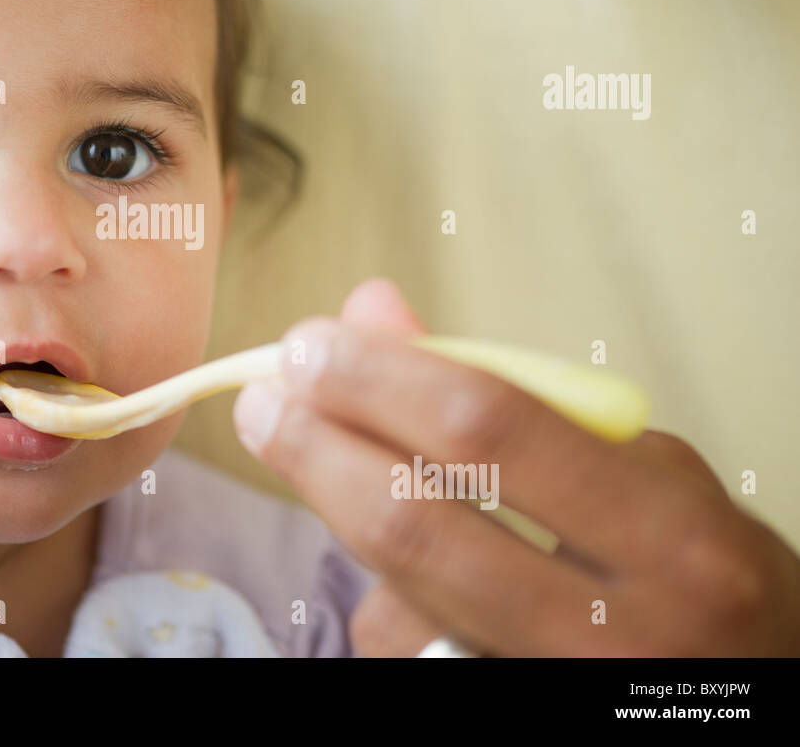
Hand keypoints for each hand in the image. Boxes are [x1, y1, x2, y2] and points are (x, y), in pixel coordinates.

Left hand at [232, 278, 799, 655]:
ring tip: (323, 455)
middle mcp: (612, 632)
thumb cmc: (695, 567)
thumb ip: (512, 393)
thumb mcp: (640, 466)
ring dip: (339, 512)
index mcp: (673, 541)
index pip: (490, 433)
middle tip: (266, 397)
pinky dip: (381, 589)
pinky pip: (403, 641)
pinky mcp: (492, 703)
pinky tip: (402, 562)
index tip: (310, 345)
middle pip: (414, 522)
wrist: (747, 697)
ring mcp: (545, 686)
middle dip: (318, 446)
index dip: (379, 379)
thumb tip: (369, 310)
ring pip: (391, 594)